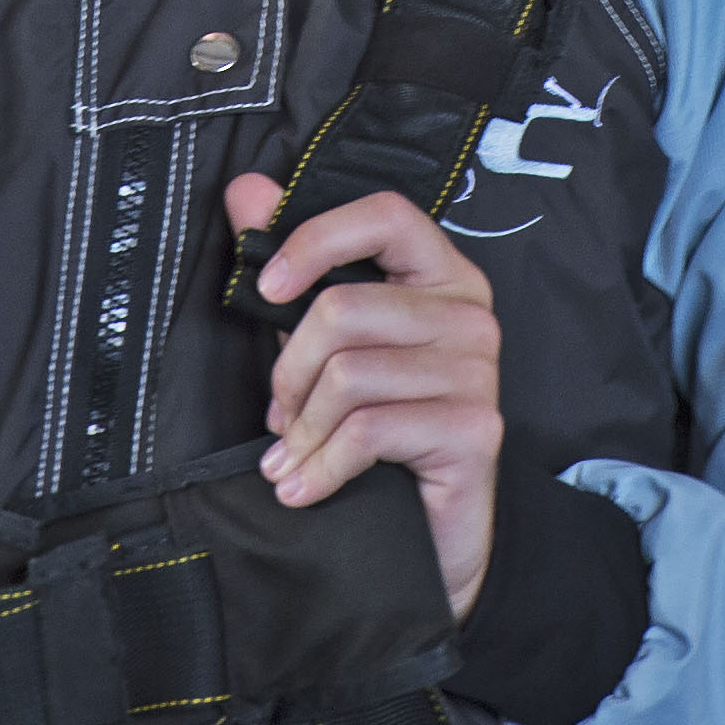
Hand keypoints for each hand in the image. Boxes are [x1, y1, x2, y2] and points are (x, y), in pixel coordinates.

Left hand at [221, 182, 500, 623]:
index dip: (316, 239)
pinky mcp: (475, 429)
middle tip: (278, 414)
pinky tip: (304, 487)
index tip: (266, 287)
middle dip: (289, 370)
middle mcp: (469, 313)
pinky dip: (322, 465)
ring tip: (290, 457)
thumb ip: (294, 266)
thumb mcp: (326, 342)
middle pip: (344, 309)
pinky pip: (369, 431)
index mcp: (440, 273)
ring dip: (302, 429)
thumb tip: (244, 189)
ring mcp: (479, 371)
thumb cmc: (376, 426)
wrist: (430, 535)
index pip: (385, 214)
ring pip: (349, 374)